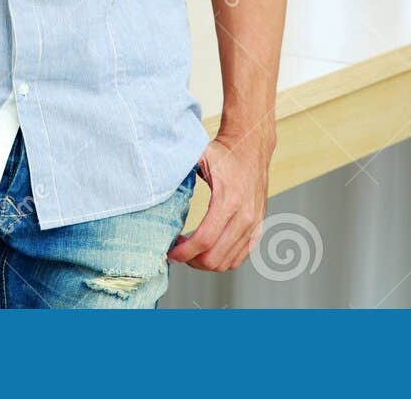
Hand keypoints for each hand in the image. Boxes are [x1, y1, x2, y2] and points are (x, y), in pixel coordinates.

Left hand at [166, 127, 273, 271]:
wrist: (251, 147)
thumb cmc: (223, 153)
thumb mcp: (198, 156)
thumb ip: (176, 169)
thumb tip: (152, 181)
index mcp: (228, 199)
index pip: (204, 240)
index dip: (184, 252)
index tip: (170, 253)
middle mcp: (245, 216)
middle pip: (214, 258)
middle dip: (191, 261)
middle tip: (178, 251)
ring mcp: (254, 224)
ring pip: (226, 262)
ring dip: (204, 263)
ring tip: (191, 250)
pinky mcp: (258, 228)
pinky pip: (239, 258)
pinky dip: (221, 260)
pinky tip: (207, 249)